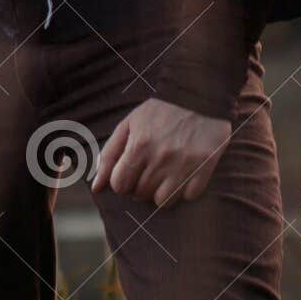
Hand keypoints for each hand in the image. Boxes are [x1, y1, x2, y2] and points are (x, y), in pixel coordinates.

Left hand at [90, 98, 231, 207]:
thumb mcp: (131, 123)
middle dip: (140, 185)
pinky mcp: (204, 171)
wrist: (202, 98)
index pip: (119, 185)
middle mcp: (161, 158)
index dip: (121, 181)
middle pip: (140, 194)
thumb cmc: (162, 112)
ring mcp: (184, 166)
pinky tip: (184, 172)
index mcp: (139, 144)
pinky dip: (184, 190)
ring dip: (161, 192)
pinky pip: (187, 197)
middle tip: (149, 168)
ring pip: (162, 202)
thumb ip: (110, 154)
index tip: (129, 172)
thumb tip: (96, 187)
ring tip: (165, 173)